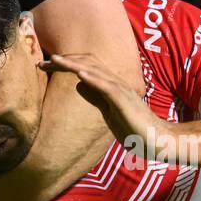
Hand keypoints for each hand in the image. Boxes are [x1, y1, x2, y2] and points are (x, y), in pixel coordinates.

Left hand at [41, 52, 172, 156]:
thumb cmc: (136, 131)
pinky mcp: (124, 100)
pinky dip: (93, 77)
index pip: (87, 69)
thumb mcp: (111, 114)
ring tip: (55, 60)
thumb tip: (81, 87)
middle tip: (42, 62)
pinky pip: (106, 86)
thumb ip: (98, 100)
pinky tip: (79, 72)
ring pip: (95, 70)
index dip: (67, 65)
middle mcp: (116, 83)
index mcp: (112, 87)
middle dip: (65, 61)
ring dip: (73, 64)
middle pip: (88, 64)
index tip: (47, 67)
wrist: (158, 140)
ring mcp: (121, 90)